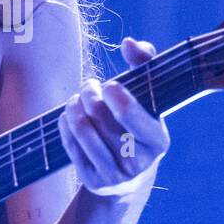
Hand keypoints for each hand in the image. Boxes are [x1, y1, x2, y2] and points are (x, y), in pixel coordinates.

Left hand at [58, 36, 170, 196]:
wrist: (130, 175)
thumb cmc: (138, 124)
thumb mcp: (149, 98)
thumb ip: (145, 64)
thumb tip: (129, 42)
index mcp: (158, 141)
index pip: (129, 113)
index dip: (113, 93)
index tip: (109, 85)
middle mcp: (139, 163)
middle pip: (101, 117)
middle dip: (90, 94)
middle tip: (89, 85)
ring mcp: (115, 176)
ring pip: (83, 131)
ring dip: (74, 107)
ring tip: (77, 98)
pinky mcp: (93, 181)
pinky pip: (70, 145)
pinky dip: (65, 124)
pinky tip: (69, 115)